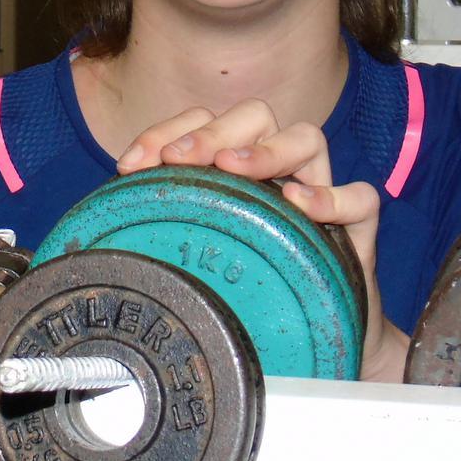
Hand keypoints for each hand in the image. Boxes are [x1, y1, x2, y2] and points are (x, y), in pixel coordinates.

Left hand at [116, 99, 408, 381]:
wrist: (319, 344)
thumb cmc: (255, 291)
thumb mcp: (200, 255)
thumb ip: (167, 228)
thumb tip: (103, 228)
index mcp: (237, 165)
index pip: (203, 122)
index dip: (165, 131)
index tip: (131, 165)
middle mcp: (280, 168)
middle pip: (254, 116)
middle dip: (212, 131)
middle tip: (179, 159)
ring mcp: (320, 190)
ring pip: (307, 137)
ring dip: (266, 149)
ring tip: (232, 168)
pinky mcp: (357, 225)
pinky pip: (358, 196)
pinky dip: (329, 195)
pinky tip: (297, 205)